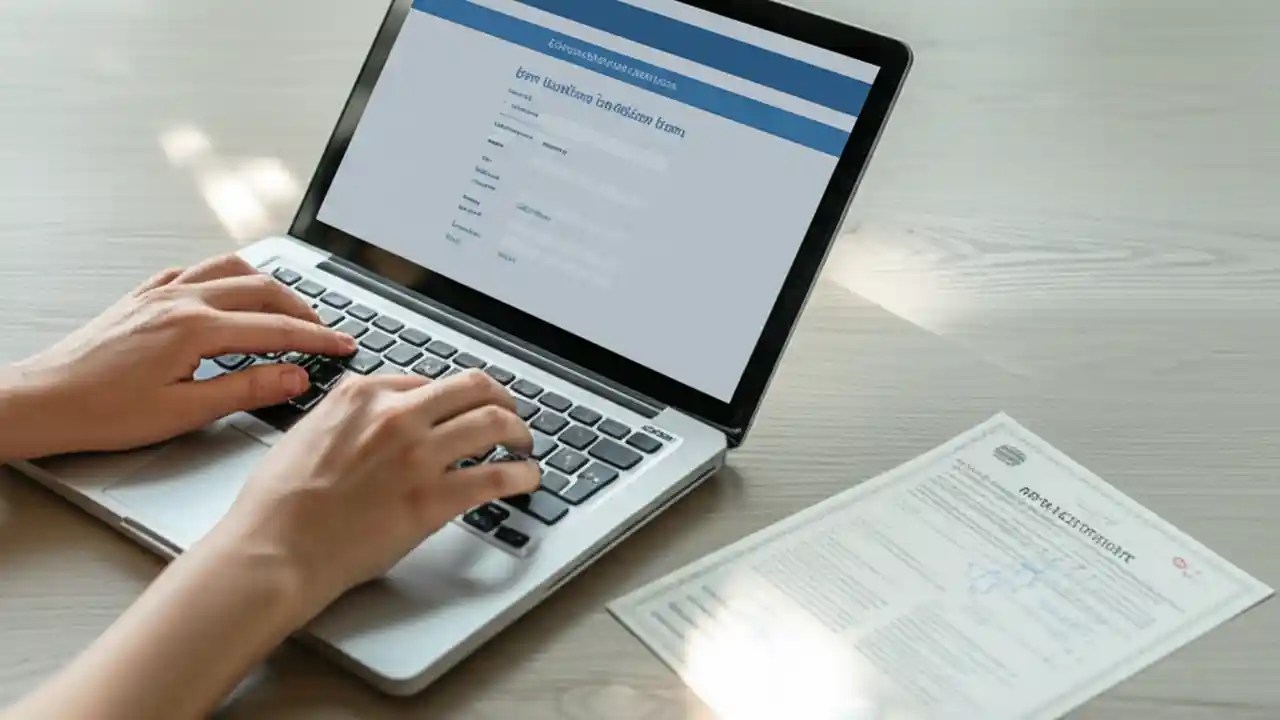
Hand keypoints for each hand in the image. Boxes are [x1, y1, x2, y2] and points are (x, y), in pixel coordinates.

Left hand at [4, 254, 355, 458]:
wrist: (42, 401)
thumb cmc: (102, 412)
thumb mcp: (185, 411)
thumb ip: (247, 388)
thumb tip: (294, 376)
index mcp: (194, 328)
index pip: (276, 328)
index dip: (317, 338)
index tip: (343, 345)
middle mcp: (180, 299)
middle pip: (261, 289)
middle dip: (302, 308)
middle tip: (326, 330)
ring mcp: (160, 293)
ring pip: (230, 268)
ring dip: (267, 284)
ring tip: (288, 306)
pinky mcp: (143, 297)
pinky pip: (195, 271)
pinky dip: (225, 277)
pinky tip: (229, 294)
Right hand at [212, 370, 538, 619]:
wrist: (273, 549)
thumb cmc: (278, 504)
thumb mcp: (306, 434)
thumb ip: (347, 418)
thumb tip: (372, 418)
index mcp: (361, 396)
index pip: (426, 381)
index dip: (451, 396)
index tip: (462, 406)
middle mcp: (395, 416)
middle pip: (472, 388)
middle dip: (499, 399)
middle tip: (509, 414)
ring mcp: (417, 455)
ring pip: (493, 425)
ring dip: (519, 433)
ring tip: (525, 444)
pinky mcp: (433, 498)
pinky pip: (495, 477)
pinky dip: (521, 475)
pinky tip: (527, 478)